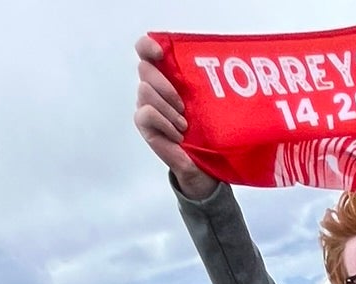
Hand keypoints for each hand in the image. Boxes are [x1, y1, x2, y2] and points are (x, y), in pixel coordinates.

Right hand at [133, 36, 218, 198]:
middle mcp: (153, 87)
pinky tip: (177, 135)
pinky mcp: (143, 123)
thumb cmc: (207, 132)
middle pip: (144, 69)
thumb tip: (212, 63)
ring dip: (169, 110)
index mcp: (167, 75)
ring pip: (145, 91)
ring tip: (184, 126)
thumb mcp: (208, 102)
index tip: (161, 52)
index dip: (148, 46)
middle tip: (184, 108)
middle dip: (166, 86)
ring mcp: (145, 104)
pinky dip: (164, 123)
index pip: (145, 49)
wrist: (204, 165)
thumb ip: (199, 81)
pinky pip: (146, 113)